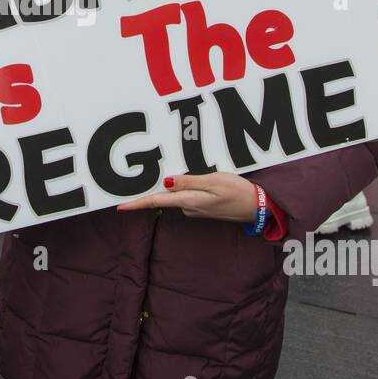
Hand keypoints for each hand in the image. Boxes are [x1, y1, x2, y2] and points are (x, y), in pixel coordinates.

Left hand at [117, 172, 257, 221]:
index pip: (156, 202)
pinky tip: (201, 179)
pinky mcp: (203, 207)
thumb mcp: (213, 182)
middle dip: (159, 187)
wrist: (256, 206)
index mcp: (189, 201)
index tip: (121, 207)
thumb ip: (189, 182)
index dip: (137, 204)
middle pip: (165, 197)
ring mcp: (196, 208)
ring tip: (190, 170)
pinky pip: (190, 195)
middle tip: (152, 171)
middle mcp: (189, 207)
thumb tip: (166, 183)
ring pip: (179, 194)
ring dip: (179, 184)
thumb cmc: (237, 192)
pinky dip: (190, 186)